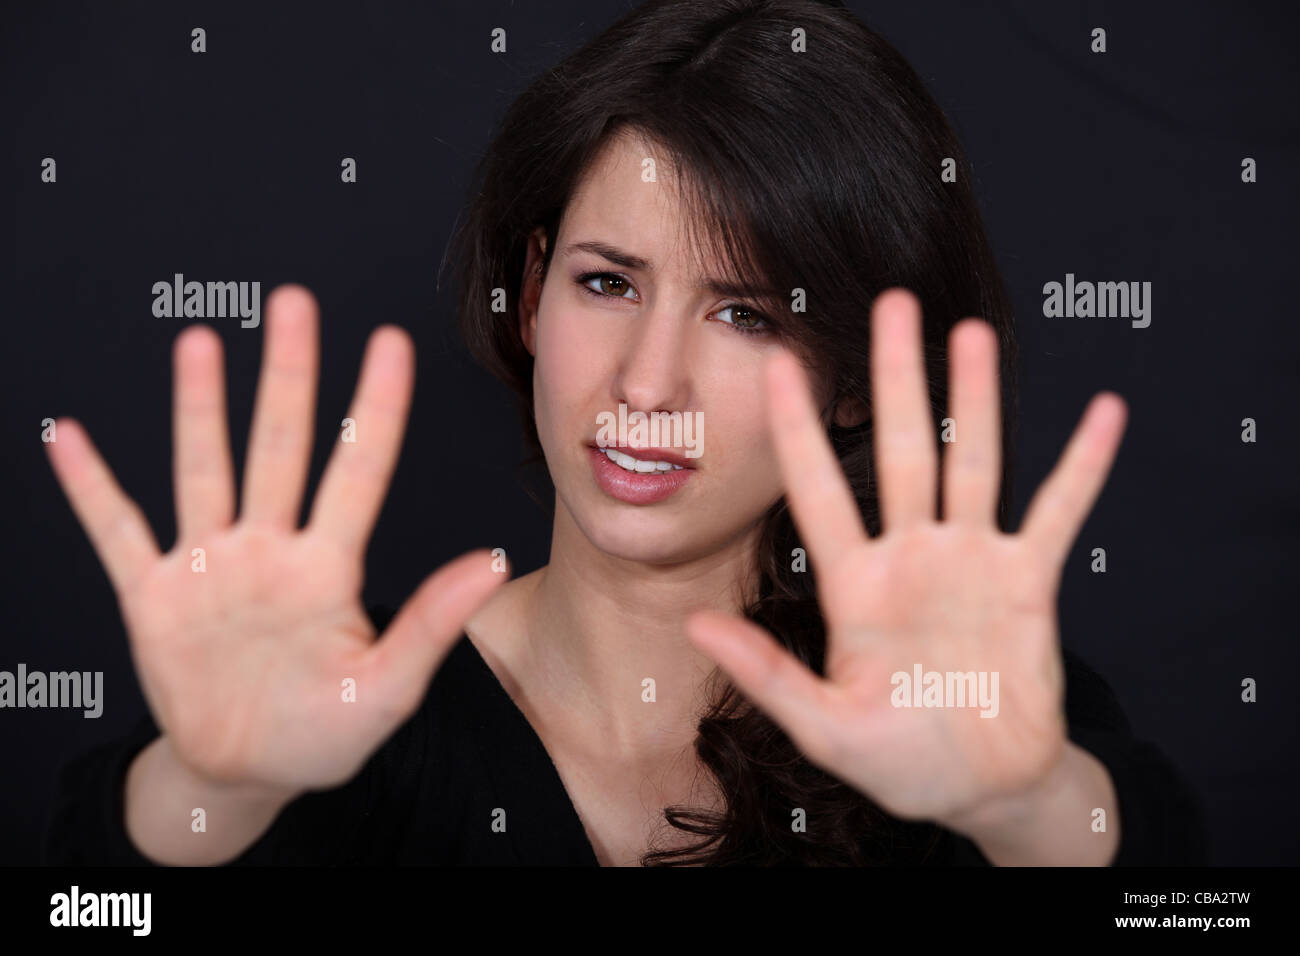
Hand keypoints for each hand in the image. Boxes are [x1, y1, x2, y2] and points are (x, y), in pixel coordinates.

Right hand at [47, 285, 504, 795]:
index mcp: (329, 569)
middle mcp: (270, 550)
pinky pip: (117, 532)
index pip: (359, 470)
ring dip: (198, 408)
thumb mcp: (386, 687)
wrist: (248, 771)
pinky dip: (91, 489)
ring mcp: (210, 566)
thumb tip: (492, 563)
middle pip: (279, 446)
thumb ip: (432, 623)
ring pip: (204, 469)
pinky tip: (71, 439)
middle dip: (287, 376)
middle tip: (293, 303)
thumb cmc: (325, 732)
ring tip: (199, 340)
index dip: (375, 407)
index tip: (390, 342)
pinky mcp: (153, 596)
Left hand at [684, 287, 1126, 828]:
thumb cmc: (899, 763)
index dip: (799, 429)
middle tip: (893, 303)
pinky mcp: (1028, 582)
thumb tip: (694, 627)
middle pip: (901, 449)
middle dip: (896, 379)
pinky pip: (1058, 513)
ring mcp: (971, 563)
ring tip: (971, 333)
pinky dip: (1081, 466)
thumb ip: (768, 675)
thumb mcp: (826, 728)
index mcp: (854, 587)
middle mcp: (910, 557)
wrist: (981, 789)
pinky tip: (1104, 413)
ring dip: (976, 400)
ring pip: (973, 463)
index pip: (818, 491)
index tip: (780, 362)